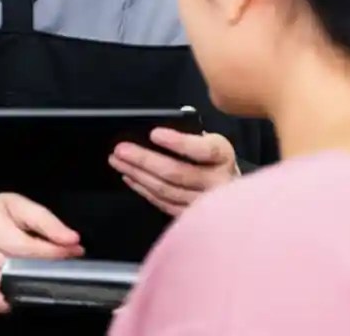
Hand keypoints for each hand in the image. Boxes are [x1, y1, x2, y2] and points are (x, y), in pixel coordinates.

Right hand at [0, 192, 84, 313]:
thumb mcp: (20, 206)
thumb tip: (71, 239)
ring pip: (4, 287)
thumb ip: (47, 222)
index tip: (72, 251)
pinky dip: (7, 300)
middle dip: (43, 268)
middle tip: (62, 265)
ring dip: (27, 285)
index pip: (25, 246)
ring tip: (42, 277)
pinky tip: (19, 291)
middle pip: (15, 268)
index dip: (52, 252)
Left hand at [109, 128, 239, 216]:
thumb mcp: (207, 139)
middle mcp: (217, 181)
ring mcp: (204, 203)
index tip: (154, 134)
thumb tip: (151, 136)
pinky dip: (143, 190)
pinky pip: (163, 204)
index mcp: (222, 155)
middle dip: (144, 160)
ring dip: (138, 175)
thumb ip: (188, 136)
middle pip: (177, 173)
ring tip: (118, 162)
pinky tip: (130, 178)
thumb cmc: (212, 158)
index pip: (202, 150)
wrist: (231, 186)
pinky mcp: (191, 216)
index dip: (178, 142)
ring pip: (166, 191)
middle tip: (121, 150)